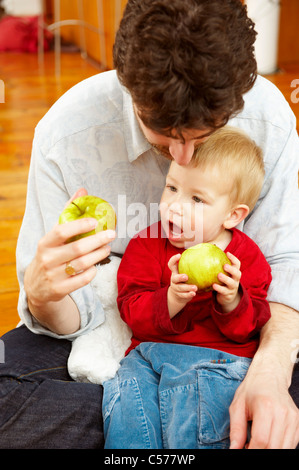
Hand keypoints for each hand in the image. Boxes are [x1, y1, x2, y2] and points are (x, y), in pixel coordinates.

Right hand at [24, 188, 115, 329]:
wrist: (37, 285)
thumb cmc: (51, 253)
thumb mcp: (54, 235)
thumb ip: (68, 213)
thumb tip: (83, 190)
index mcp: (45, 243)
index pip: (61, 231)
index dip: (79, 226)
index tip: (95, 221)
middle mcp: (47, 259)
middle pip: (76, 249)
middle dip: (97, 240)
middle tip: (111, 234)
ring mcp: (54, 276)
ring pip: (82, 264)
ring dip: (99, 255)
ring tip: (108, 247)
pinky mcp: (60, 290)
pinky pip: (82, 280)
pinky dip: (92, 271)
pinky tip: (97, 265)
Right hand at [167, 253, 196, 317]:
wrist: (177, 295)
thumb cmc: (185, 280)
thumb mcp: (186, 272)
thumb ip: (192, 266)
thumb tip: (207, 254)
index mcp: (175, 272)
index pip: (171, 264)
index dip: (173, 259)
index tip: (179, 255)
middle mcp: (174, 279)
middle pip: (174, 278)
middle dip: (180, 277)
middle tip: (186, 277)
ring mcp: (175, 288)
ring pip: (180, 288)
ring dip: (187, 288)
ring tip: (195, 288)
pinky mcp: (179, 295)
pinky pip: (183, 295)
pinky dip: (188, 294)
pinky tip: (194, 293)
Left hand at [212, 252, 241, 312]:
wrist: (227, 297)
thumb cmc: (223, 282)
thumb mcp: (223, 274)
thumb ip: (218, 266)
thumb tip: (207, 254)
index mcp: (235, 273)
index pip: (237, 264)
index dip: (233, 258)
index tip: (227, 253)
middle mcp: (235, 280)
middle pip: (237, 274)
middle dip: (232, 269)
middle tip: (225, 266)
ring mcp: (233, 287)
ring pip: (231, 283)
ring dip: (226, 279)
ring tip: (219, 275)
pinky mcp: (228, 294)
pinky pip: (224, 291)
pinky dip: (219, 288)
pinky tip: (213, 285)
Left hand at [229, 368, 298, 448]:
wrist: (269, 376)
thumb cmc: (251, 391)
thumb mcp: (237, 406)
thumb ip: (236, 430)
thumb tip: (234, 449)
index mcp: (265, 406)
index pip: (261, 440)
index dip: (251, 450)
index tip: (244, 449)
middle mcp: (282, 412)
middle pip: (273, 447)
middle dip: (260, 452)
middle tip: (249, 447)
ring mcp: (293, 418)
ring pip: (284, 448)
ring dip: (270, 451)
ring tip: (258, 443)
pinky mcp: (298, 422)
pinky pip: (290, 444)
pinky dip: (279, 447)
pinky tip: (268, 441)